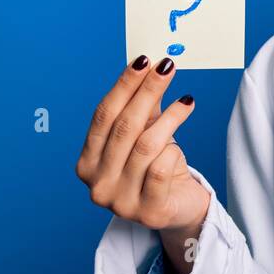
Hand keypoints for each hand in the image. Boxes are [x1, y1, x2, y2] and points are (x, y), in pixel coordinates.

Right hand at [76, 55, 208, 235]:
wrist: (180, 210)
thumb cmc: (158, 169)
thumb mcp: (145, 136)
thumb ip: (143, 109)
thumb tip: (150, 67)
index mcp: (87, 163)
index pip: (103, 116)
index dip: (123, 86)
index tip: (143, 60)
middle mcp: (98, 184)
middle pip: (124, 127)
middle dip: (147, 92)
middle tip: (167, 67)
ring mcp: (120, 202)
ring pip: (145, 147)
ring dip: (169, 119)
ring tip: (186, 102)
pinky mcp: (149, 213)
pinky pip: (161, 171)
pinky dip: (173, 153)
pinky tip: (180, 147)